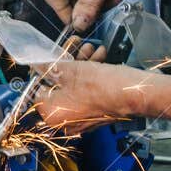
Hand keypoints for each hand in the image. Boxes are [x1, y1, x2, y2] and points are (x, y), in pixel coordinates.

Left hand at [32, 60, 157, 130]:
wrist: (133, 94)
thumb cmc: (102, 87)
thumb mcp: (69, 69)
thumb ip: (48, 66)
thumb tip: (37, 64)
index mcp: (50, 114)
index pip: (36, 89)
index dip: (43, 69)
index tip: (50, 57)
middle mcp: (62, 122)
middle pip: (56, 86)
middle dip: (65, 63)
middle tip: (71, 47)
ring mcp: (79, 120)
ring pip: (73, 87)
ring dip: (80, 65)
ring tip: (89, 48)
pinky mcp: (93, 115)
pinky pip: (84, 93)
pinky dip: (89, 77)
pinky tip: (98, 57)